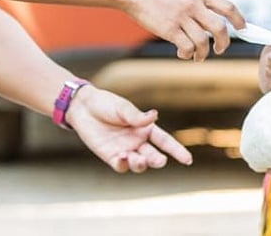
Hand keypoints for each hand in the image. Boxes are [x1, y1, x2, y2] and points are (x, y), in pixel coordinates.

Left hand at [64, 84, 192, 172]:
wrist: (83, 107)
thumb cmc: (105, 104)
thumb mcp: (122, 107)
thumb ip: (137, 116)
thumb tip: (155, 116)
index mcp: (145, 128)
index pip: (164, 141)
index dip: (176, 150)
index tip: (188, 160)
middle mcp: (137, 141)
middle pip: (153, 155)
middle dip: (157, 160)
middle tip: (159, 161)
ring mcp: (125, 150)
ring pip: (138, 163)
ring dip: (141, 164)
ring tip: (140, 160)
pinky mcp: (111, 156)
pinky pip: (121, 165)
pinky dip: (124, 164)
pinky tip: (122, 157)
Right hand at [124, 0, 245, 61]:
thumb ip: (199, 4)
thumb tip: (215, 24)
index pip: (228, 7)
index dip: (239, 20)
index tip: (243, 29)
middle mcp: (193, 5)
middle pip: (220, 28)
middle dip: (225, 43)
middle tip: (220, 50)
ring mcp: (181, 17)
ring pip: (203, 41)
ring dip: (203, 53)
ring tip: (198, 57)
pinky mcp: (169, 29)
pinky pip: (186, 47)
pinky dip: (187, 54)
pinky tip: (183, 54)